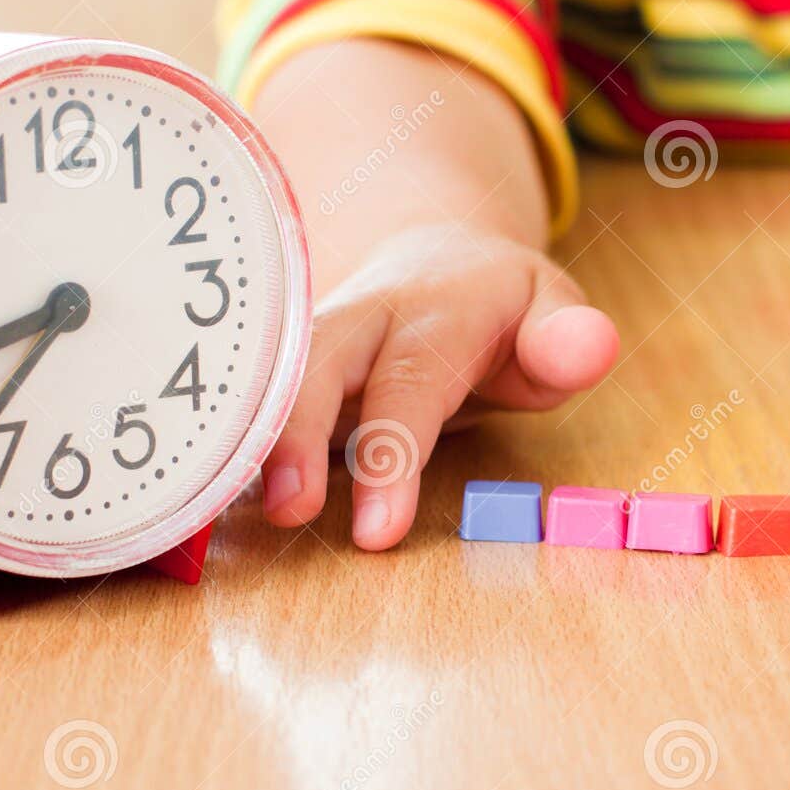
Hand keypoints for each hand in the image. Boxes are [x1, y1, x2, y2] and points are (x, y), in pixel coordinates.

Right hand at [258, 223, 619, 548]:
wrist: (433, 256)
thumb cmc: (498, 308)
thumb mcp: (551, 310)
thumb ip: (568, 338)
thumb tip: (589, 350)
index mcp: (436, 307)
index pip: (411, 377)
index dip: (392, 451)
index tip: (376, 533)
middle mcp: (363, 315)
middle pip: (318, 361)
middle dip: (297, 433)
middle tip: (288, 510)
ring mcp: (313, 338)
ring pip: (266, 376)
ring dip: (247, 442)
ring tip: (228, 514)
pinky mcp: (281, 368)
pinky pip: (246, 400)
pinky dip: (224, 445)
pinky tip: (200, 501)